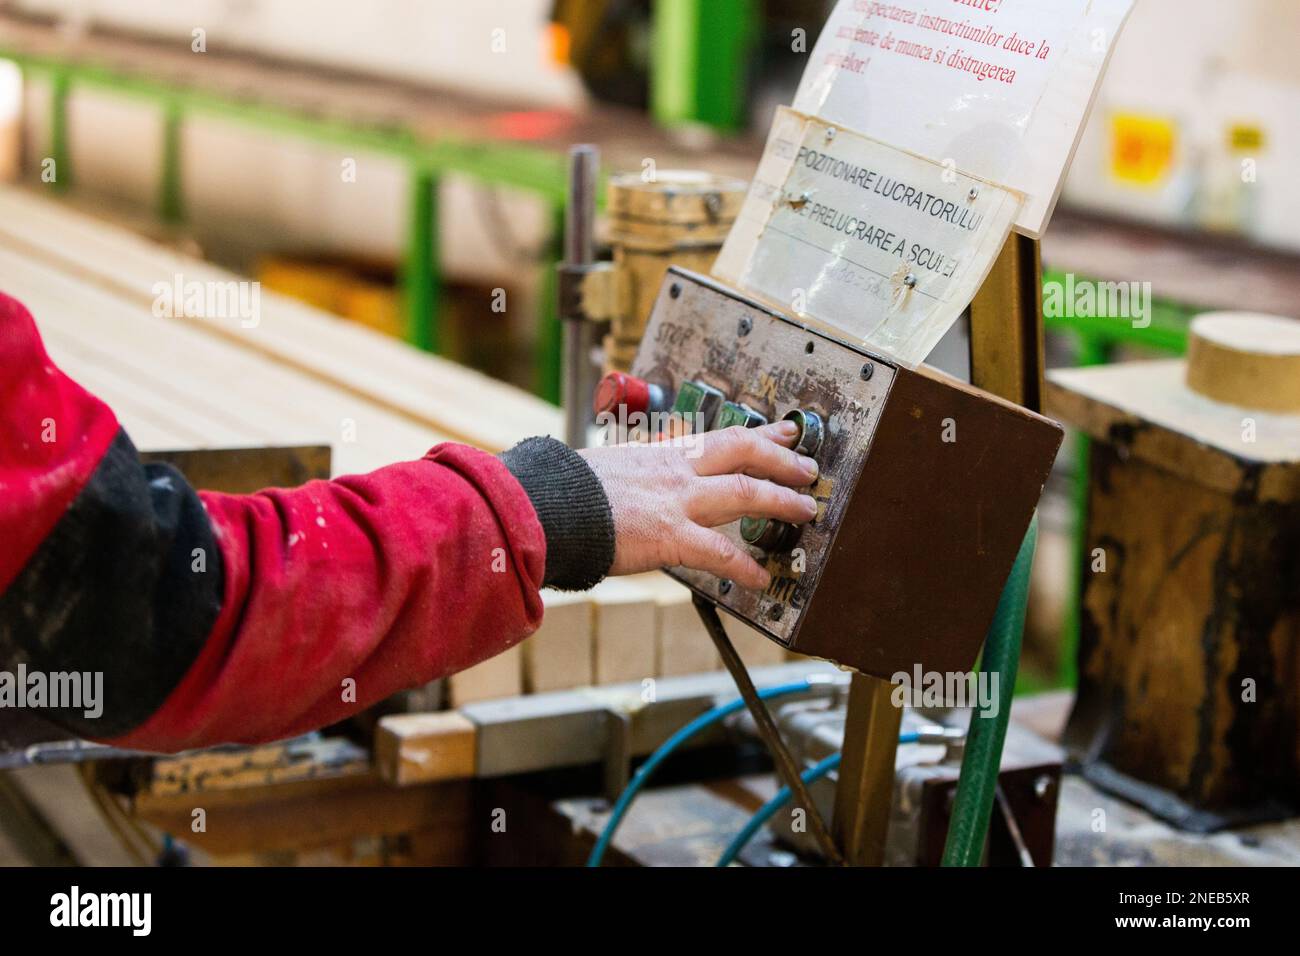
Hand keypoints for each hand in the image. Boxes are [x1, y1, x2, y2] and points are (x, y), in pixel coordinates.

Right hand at [578, 421, 818, 588]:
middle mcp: (674, 471)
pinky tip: (761, 579)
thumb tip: (632, 489)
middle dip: (780, 461)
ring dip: (780, 502)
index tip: (781, 433)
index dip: (757, 436)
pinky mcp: (670, 536)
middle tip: (807, 467)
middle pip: (742, 454)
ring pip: (744, 494)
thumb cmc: (564, 493)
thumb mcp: (605, 470)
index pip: (719, 438)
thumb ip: (632, 479)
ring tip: (805, 511)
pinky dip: (745, 568)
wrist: (546, 506)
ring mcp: (676, 502)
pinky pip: (720, 553)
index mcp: (659, 455)